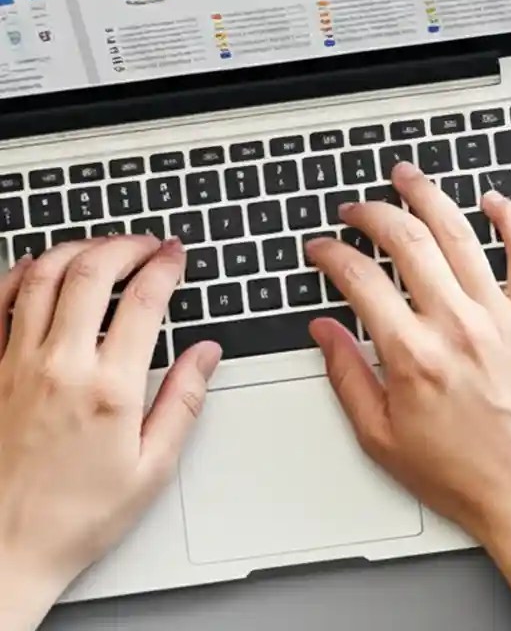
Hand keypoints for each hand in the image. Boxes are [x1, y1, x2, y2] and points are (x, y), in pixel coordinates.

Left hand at [0, 237, 220, 630]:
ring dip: (76, 250)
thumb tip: (206, 355)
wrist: (4, 548)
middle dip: (125, 245)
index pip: (145, 300)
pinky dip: (19, 275)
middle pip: (91, 272)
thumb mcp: (152, 467)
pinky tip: (37, 270)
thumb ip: (183, 402)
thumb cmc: (75, 517)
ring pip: (42, 276)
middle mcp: (58, 367)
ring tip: (100, 249)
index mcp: (109, 389)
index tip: (176, 255)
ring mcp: (14, 365)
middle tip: (145, 245)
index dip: (166, 265)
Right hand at [307, 163, 510, 619]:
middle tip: (358, 209)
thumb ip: (347, 377)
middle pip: (407, 242)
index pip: (360, 279)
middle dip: (373, 214)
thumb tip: (324, 331)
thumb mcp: (382, 438)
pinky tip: (494, 202)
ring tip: (410, 179)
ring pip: (461, 236)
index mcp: (412, 356)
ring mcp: (500, 319)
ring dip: (430, 197)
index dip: (332, 254)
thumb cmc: (463, 476)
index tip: (322, 248)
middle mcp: (456, 326)